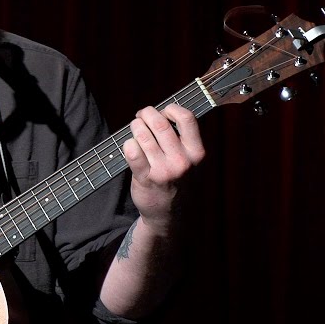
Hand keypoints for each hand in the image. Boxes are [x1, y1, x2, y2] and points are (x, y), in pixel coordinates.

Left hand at [123, 104, 204, 231]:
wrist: (169, 214)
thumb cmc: (178, 180)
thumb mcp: (190, 160)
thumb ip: (183, 139)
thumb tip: (163, 111)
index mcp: (196, 153)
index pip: (187, 118)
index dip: (171, 109)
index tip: (163, 111)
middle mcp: (181, 161)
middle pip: (160, 124)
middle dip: (146, 114)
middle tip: (141, 116)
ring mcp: (163, 171)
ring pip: (143, 135)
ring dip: (135, 127)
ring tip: (135, 128)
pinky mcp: (145, 178)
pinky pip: (132, 151)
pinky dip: (128, 143)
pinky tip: (130, 145)